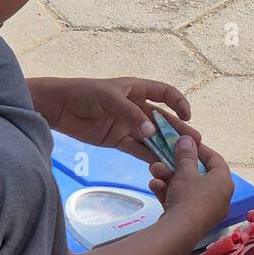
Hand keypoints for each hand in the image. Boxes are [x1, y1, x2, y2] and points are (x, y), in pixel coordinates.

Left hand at [26, 76, 199, 161]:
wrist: (58, 108)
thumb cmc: (84, 93)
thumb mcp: (110, 99)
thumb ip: (131, 115)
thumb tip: (152, 133)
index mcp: (137, 89)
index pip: (165, 93)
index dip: (179, 103)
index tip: (187, 116)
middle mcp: (136, 107)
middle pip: (163, 120)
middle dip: (178, 131)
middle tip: (195, 144)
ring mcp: (128, 125)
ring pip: (153, 137)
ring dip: (167, 147)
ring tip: (182, 158)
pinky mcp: (118, 141)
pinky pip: (138, 149)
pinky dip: (149, 157)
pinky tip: (161, 165)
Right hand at [149, 135, 233, 238]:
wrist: (179, 232)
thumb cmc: (188, 197)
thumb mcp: (185, 172)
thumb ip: (186, 155)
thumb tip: (187, 139)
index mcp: (224, 182)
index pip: (215, 160)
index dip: (200, 148)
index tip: (186, 141)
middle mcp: (219, 196)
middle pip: (198, 174)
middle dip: (177, 164)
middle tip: (165, 155)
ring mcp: (205, 210)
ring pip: (186, 188)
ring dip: (168, 177)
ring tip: (154, 169)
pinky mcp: (192, 220)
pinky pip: (181, 201)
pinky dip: (169, 193)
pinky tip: (154, 185)